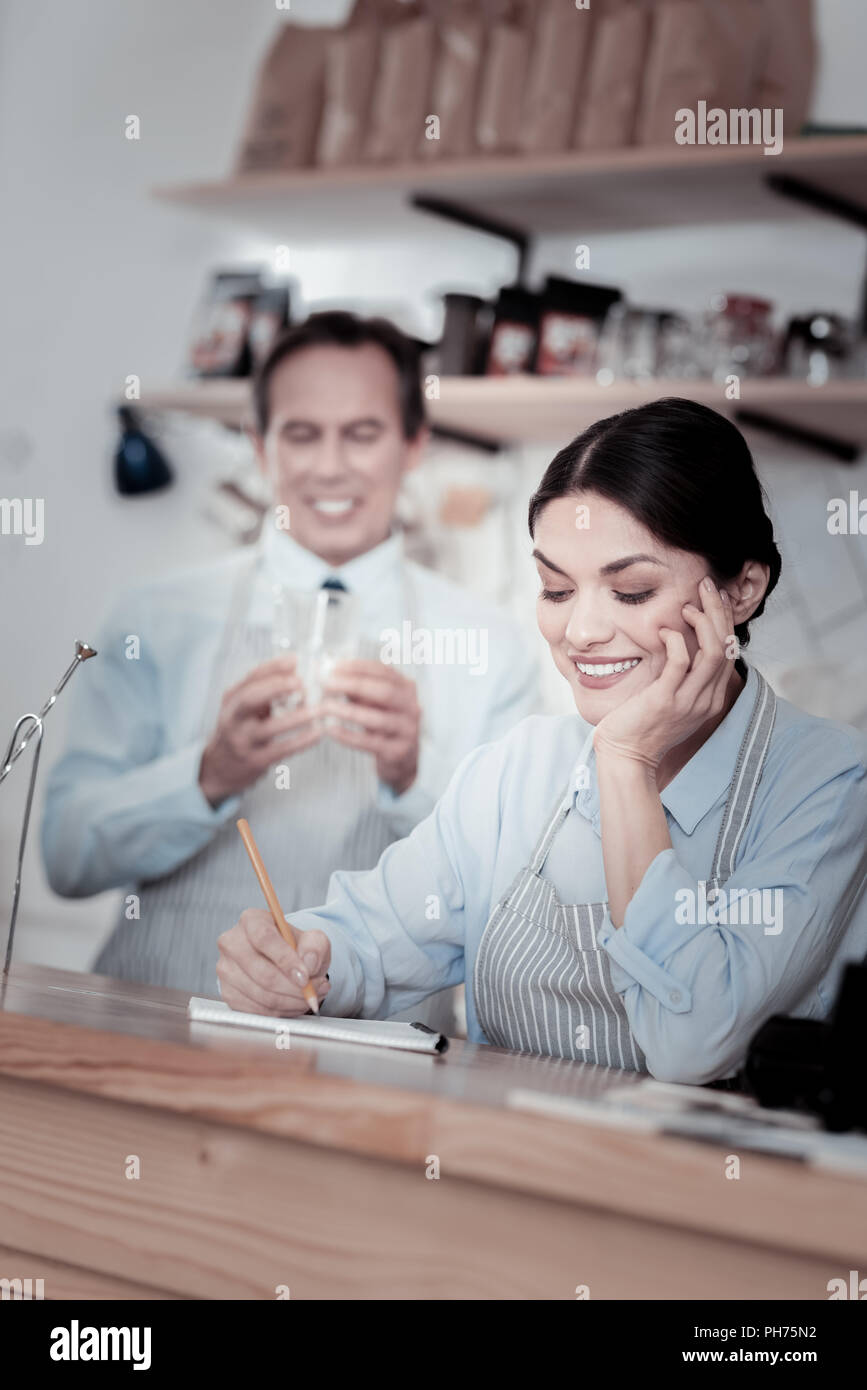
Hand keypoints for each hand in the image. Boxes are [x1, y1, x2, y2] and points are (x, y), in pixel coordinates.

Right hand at [199, 655, 319, 806]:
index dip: (273, 667)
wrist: (219, 768)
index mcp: (232, 700)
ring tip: (321, 709)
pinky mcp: (255, 761)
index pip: (250, 678)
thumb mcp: (244, 707)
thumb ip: (264, 689)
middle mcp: (233, 719)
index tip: (295, 660)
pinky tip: (318, 733)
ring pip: (269, 727)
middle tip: (302, 683)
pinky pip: (281, 750)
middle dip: (276, 687)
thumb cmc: (241, 730)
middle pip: (250, 698)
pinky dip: (301, 741)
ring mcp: (242, 741)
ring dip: (298, 717)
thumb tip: (296, 668)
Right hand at [217, 911, 330, 1015]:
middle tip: (315, 991)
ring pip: (261, 995)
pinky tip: (294, 1003)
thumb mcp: (313, 939)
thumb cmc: (294, 947)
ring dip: (291, 1002)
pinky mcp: (228, 993)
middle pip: (262, 972)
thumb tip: (308, 964)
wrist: (281, 961)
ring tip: (309, 997)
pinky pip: (257, 1010)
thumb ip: (315, 946)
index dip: (285, 960)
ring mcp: (226, 970)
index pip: (264, 938)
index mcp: (251, 920)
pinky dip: (280, 1011)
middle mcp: (232, 943)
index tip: (305, 977)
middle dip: (294, 988)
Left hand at [319, 659, 420, 795]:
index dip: (358, 667)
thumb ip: (357, 689)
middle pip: (384, 692)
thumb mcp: (374, 702)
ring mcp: (407, 731)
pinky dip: (348, 735)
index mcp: (407, 688)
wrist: (402, 759)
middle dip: (353, 685)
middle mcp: (412, 708)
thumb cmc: (383, 723)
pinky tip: (330, 730)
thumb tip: (330, 673)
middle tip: (327, 684)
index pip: (384, 671)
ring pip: (377, 719)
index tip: (334, 667)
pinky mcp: (397, 751)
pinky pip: (370, 743)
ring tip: (325, 707)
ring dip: (347, 711)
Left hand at [593, 577, 736, 768]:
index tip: (714, 597)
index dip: (724, 620)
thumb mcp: (672, 701)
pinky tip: (664, 630)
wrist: (626, 757)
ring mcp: (688, 701)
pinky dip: (675, 641)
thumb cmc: (643, 727)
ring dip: (703, 621)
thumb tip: (680, 646)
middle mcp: (706, 698)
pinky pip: (680, 663)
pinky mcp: (666, 700)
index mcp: (710, 697)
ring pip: (712, 651)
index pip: (728, 651)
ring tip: (689, 603)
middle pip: (726, 646)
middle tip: (706, 585)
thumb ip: (682, 677)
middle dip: (718, 611)